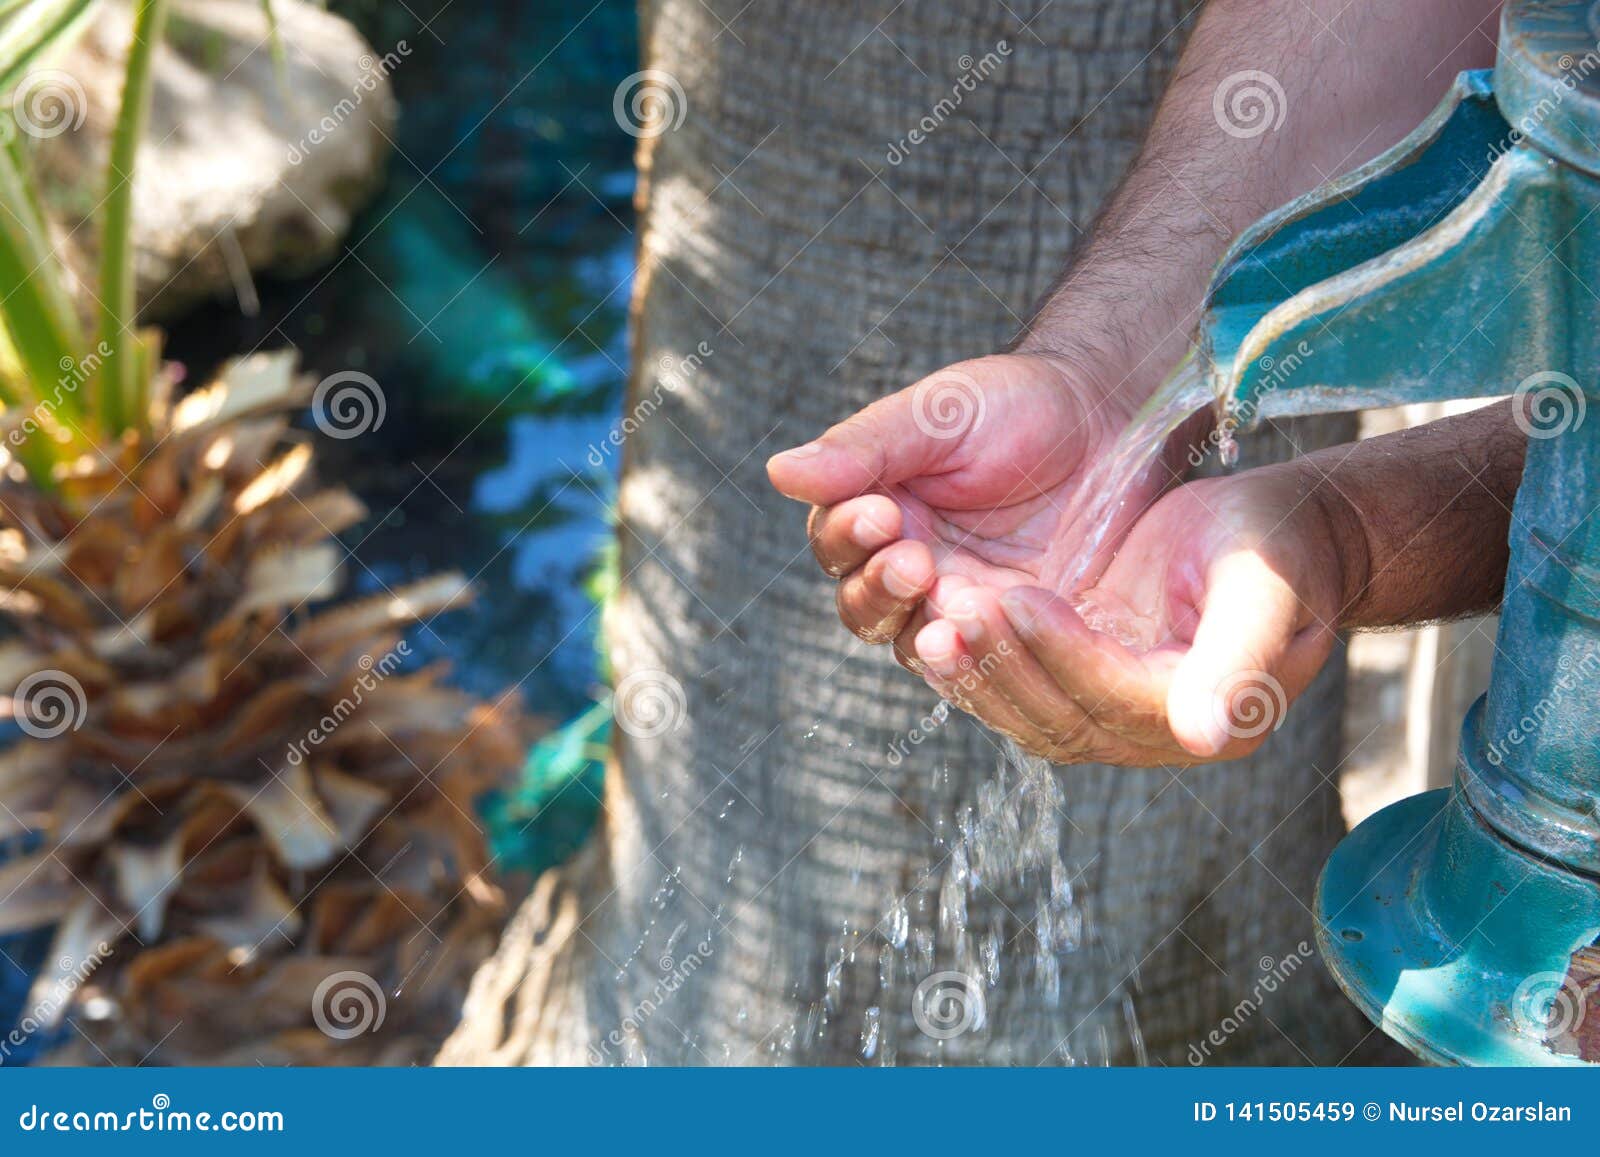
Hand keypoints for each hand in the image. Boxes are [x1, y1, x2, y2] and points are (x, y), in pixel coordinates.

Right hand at [766, 351, 1175, 668]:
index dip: (848, 535)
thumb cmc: (1017, 405)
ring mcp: (960, 606)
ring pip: (911, 642)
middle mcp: (908, 567)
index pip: (835, 546)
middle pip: (863, 607)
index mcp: (877, 513)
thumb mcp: (939, 415)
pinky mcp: (1013, 634)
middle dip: (881, 586)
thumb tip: (779, 472)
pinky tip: (991, 630)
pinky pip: (979, 661)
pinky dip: (976, 652)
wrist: (1109, 422)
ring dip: (922, 624)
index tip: (881, 512)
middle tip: (916, 559)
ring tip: (951, 599)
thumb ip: (864, 447)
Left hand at [913, 464, 1349, 763]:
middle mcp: (1163, 732)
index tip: (1018, 598)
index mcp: (1217, 715)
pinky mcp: (1085, 687)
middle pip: (1065, 721)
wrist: (1277, 535)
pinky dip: (977, 668)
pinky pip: (1020, 695)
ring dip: (979, 671)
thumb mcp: (1264, 585)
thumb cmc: (1278, 546)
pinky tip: (931, 630)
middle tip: (950, 610)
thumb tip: (1205, 737)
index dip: (1067, 655)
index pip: (1120, 700)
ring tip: (934, 620)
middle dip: (1005, 665)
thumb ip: (1238, 661)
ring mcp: (1119, 715)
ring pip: (1033, 717)